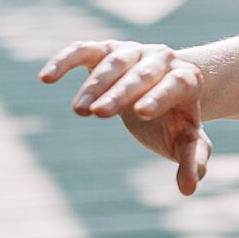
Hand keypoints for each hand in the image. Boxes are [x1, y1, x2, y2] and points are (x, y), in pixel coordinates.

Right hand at [38, 40, 211, 194]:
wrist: (162, 85)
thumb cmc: (174, 119)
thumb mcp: (185, 140)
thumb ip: (192, 159)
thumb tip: (189, 188)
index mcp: (186, 79)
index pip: (176, 85)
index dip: (160, 97)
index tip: (142, 113)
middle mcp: (161, 59)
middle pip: (142, 74)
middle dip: (120, 93)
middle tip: (99, 114)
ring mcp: (133, 52)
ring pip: (114, 63)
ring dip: (96, 85)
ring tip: (80, 111)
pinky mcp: (105, 49)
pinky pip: (84, 50)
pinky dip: (65, 60)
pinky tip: (46, 78)